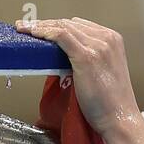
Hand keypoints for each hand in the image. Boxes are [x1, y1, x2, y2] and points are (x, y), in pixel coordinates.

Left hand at [15, 17, 141, 140]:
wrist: (119, 120)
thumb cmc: (111, 104)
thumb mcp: (102, 73)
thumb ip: (89, 59)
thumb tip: (63, 56)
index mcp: (112, 40)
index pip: (79, 25)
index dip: (57, 25)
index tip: (41, 28)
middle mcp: (106, 38)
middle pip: (69, 24)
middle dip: (46, 24)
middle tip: (27, 27)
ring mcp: (97, 46)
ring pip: (63, 27)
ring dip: (40, 27)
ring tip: (24, 29)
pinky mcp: (86, 57)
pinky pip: (60, 36)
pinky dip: (44, 32)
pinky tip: (33, 34)